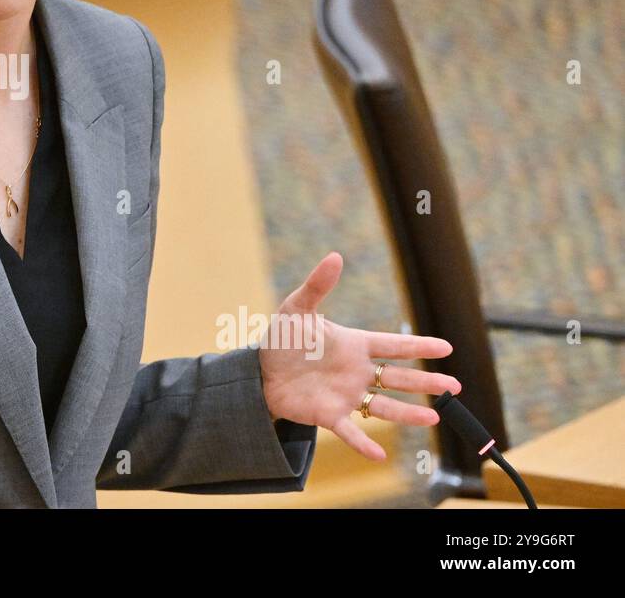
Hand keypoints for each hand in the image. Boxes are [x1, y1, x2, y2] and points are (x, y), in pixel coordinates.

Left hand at [257, 252, 462, 460]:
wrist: (259, 371)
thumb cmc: (282, 339)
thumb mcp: (297, 309)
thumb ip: (318, 286)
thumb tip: (335, 256)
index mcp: (354, 345)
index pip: (393, 345)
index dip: (418, 346)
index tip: (446, 347)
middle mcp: (357, 372)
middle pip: (398, 378)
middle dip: (426, 382)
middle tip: (454, 386)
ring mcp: (346, 395)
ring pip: (385, 406)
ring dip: (409, 413)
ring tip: (435, 417)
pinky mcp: (329, 415)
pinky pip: (351, 431)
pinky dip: (364, 444)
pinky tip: (380, 456)